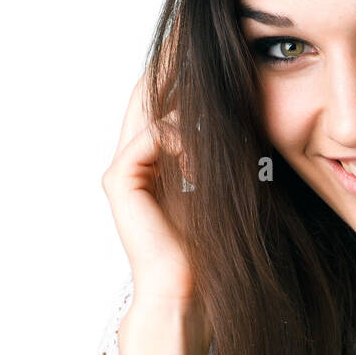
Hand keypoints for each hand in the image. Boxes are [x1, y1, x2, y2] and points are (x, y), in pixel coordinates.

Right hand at [102, 69, 210, 349]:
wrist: (188, 289)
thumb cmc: (209, 250)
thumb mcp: (217, 188)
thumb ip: (214, 153)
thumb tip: (236, 112)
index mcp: (152, 168)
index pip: (161, 113)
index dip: (181, 87)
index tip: (218, 75)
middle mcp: (132, 166)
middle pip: (149, 104)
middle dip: (177, 80)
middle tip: (206, 65)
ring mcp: (123, 172)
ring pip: (156, 116)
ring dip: (193, 124)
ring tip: (216, 150)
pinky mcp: (119, 179)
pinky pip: (153, 135)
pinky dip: (183, 141)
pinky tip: (201, 168)